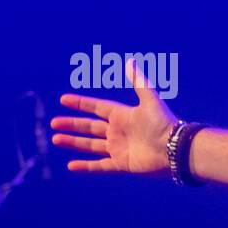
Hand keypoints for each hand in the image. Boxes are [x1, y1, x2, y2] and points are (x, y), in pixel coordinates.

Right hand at [52, 58, 178, 175]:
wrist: (174, 149)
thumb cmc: (163, 123)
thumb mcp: (150, 99)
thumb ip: (139, 81)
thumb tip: (130, 61)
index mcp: (123, 116)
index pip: (97, 108)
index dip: (81, 104)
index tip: (64, 100)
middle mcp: (119, 132)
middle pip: (90, 127)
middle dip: (72, 124)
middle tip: (53, 123)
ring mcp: (120, 149)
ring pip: (91, 145)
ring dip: (74, 143)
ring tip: (56, 139)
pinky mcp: (122, 164)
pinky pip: (100, 166)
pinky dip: (86, 166)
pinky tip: (71, 166)